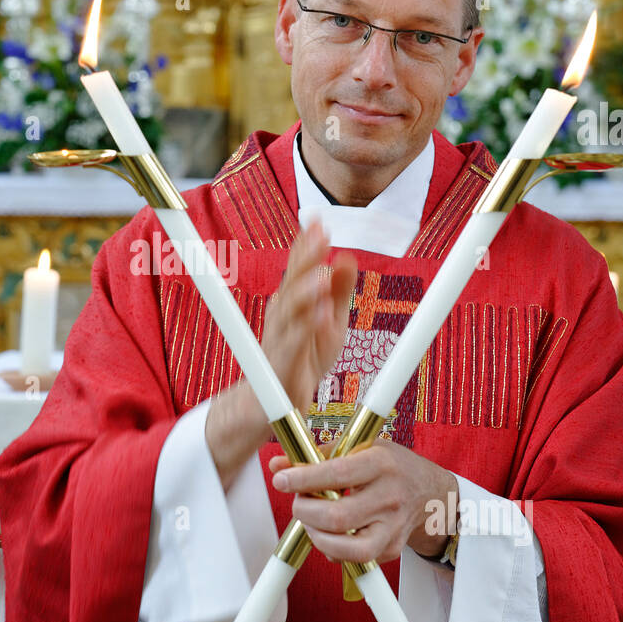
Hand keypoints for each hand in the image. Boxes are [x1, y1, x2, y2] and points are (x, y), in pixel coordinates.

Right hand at [261, 220, 357, 411]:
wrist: (274, 403)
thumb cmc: (303, 358)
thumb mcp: (330, 321)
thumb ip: (338, 291)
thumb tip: (347, 256)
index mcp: (293, 301)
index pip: (300, 266)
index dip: (308, 243)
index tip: (318, 218)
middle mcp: (282, 314)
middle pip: (293, 280)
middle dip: (306, 257)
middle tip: (319, 233)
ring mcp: (279, 337)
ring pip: (290, 310)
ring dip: (304, 290)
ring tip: (321, 273)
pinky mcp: (282, 362)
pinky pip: (294, 343)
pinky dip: (307, 328)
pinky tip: (320, 314)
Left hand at [270, 439, 457, 564]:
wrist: (430, 493)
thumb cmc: (390, 466)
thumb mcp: (360, 447)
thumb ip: (318, 455)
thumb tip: (277, 465)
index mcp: (382, 463)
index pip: (337, 474)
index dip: (303, 479)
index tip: (281, 480)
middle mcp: (390, 497)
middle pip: (337, 517)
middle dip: (305, 512)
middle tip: (299, 503)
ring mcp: (393, 527)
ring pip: (346, 548)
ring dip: (317, 537)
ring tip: (312, 521)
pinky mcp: (392, 549)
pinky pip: (354, 559)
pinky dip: (333, 550)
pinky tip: (330, 533)